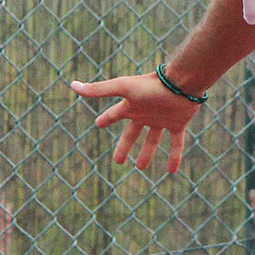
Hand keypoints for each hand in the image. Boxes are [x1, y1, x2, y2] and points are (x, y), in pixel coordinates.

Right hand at [70, 73, 199, 172]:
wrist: (182, 82)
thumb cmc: (151, 85)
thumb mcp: (122, 88)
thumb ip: (98, 90)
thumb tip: (72, 85)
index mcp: (132, 106)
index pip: (114, 115)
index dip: (106, 120)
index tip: (98, 124)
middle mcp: (146, 113)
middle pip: (132, 133)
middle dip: (124, 146)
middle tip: (118, 161)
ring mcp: (162, 119)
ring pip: (152, 140)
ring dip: (147, 153)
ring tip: (141, 168)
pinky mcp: (178, 124)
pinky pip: (176, 144)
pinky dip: (174, 157)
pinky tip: (171, 171)